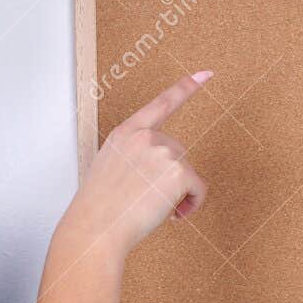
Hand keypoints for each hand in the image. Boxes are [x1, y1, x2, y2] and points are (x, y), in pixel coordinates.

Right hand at [64, 71, 211, 260]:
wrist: (96, 229)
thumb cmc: (99, 208)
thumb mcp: (108, 168)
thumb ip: (134, 156)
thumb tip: (162, 168)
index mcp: (125, 133)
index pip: (161, 104)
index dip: (186, 87)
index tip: (207, 74)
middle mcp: (145, 137)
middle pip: (178, 153)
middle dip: (170, 177)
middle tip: (151, 200)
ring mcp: (162, 151)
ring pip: (187, 173)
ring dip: (179, 194)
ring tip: (154, 209)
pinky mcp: (178, 171)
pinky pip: (199, 189)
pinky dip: (193, 204)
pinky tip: (174, 215)